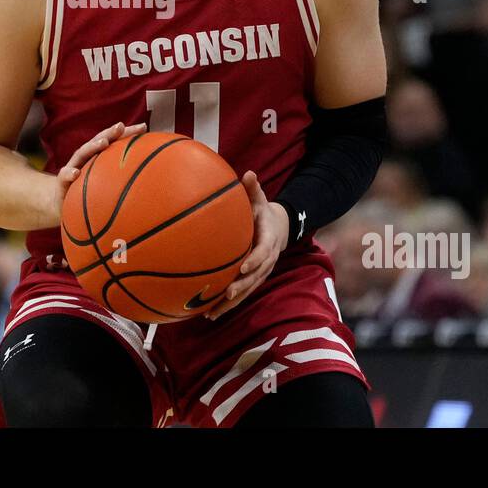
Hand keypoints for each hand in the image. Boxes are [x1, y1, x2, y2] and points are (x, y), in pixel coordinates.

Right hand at [51, 121, 146, 217]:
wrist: (62, 204)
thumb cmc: (89, 193)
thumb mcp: (107, 186)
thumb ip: (124, 181)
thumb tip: (154, 184)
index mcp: (98, 157)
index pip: (114, 141)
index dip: (127, 133)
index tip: (143, 127)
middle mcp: (86, 159)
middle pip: (98, 141)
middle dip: (110, 132)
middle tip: (121, 126)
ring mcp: (73, 168)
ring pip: (82, 154)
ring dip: (92, 146)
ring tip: (103, 142)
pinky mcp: (62, 182)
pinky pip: (64, 177)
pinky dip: (69, 173)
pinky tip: (76, 173)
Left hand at [205, 171, 288, 319]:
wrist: (279, 228)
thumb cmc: (263, 211)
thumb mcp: (260, 199)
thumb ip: (254, 189)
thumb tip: (249, 173)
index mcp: (268, 241)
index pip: (263, 253)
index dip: (255, 260)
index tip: (243, 266)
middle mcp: (266, 261)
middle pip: (256, 277)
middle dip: (242, 286)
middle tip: (227, 293)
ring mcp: (260, 273)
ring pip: (247, 290)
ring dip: (231, 303)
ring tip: (212, 312)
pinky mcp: (252, 280)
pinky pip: (241, 294)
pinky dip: (226, 305)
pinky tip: (208, 314)